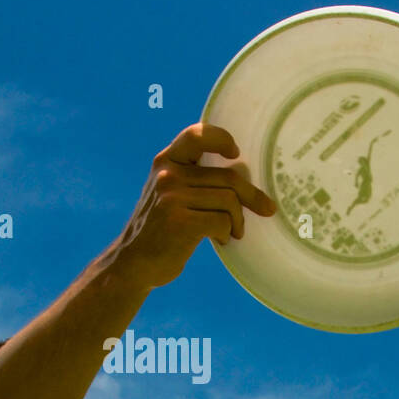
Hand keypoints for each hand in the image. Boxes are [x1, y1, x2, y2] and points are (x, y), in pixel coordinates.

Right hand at [111, 123, 276, 290]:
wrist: (132, 263)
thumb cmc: (159, 229)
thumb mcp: (166, 193)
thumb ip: (191, 179)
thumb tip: (243, 175)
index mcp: (165, 162)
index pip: (197, 135)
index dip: (222, 139)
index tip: (235, 155)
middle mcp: (167, 175)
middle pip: (228, 178)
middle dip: (251, 196)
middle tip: (266, 209)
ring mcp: (172, 197)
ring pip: (229, 201)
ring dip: (238, 220)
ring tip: (232, 232)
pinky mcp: (179, 222)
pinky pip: (222, 221)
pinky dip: (226, 232)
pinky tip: (219, 240)